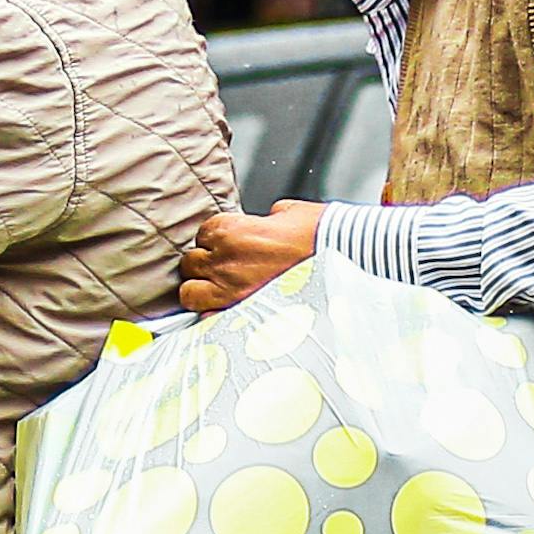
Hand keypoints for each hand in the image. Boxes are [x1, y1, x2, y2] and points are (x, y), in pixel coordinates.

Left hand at [175, 204, 321, 315]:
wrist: (344, 262)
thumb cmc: (322, 236)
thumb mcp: (290, 212)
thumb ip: (268, 217)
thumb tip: (268, 219)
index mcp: (231, 231)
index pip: (203, 234)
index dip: (217, 240)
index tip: (230, 246)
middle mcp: (224, 262)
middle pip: (191, 264)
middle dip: (205, 266)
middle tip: (225, 268)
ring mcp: (230, 292)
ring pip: (190, 294)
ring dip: (201, 291)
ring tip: (219, 291)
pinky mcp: (241, 316)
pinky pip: (209, 320)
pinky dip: (215, 317)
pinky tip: (229, 313)